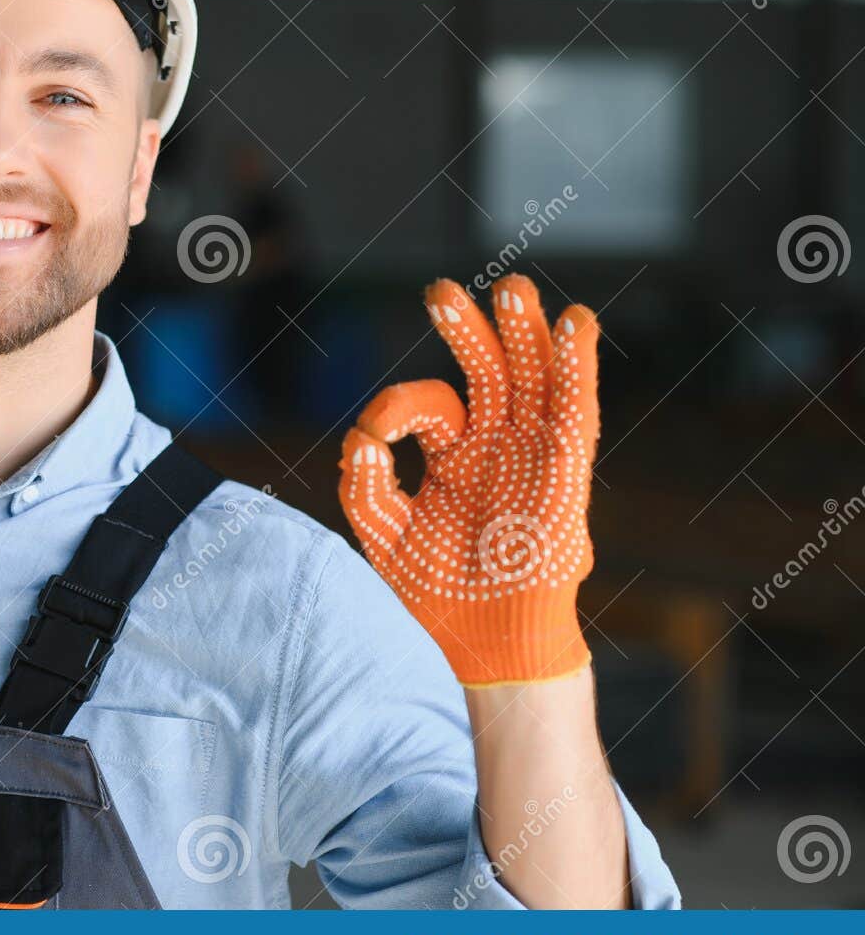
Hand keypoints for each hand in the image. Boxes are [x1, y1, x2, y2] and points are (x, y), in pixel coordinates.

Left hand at [336, 274, 599, 686]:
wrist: (486, 644)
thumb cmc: (438, 592)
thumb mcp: (384, 537)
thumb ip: (365, 487)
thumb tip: (360, 439)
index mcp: (453, 455)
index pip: (427, 406)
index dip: (398, 408)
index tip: (377, 434)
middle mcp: (495, 445)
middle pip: (486, 371)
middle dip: (467, 329)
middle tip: (439, 291)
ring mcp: (532, 454)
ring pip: (532, 378)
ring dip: (524, 333)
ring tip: (511, 289)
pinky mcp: (566, 471)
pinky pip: (574, 409)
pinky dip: (575, 367)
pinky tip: (573, 325)